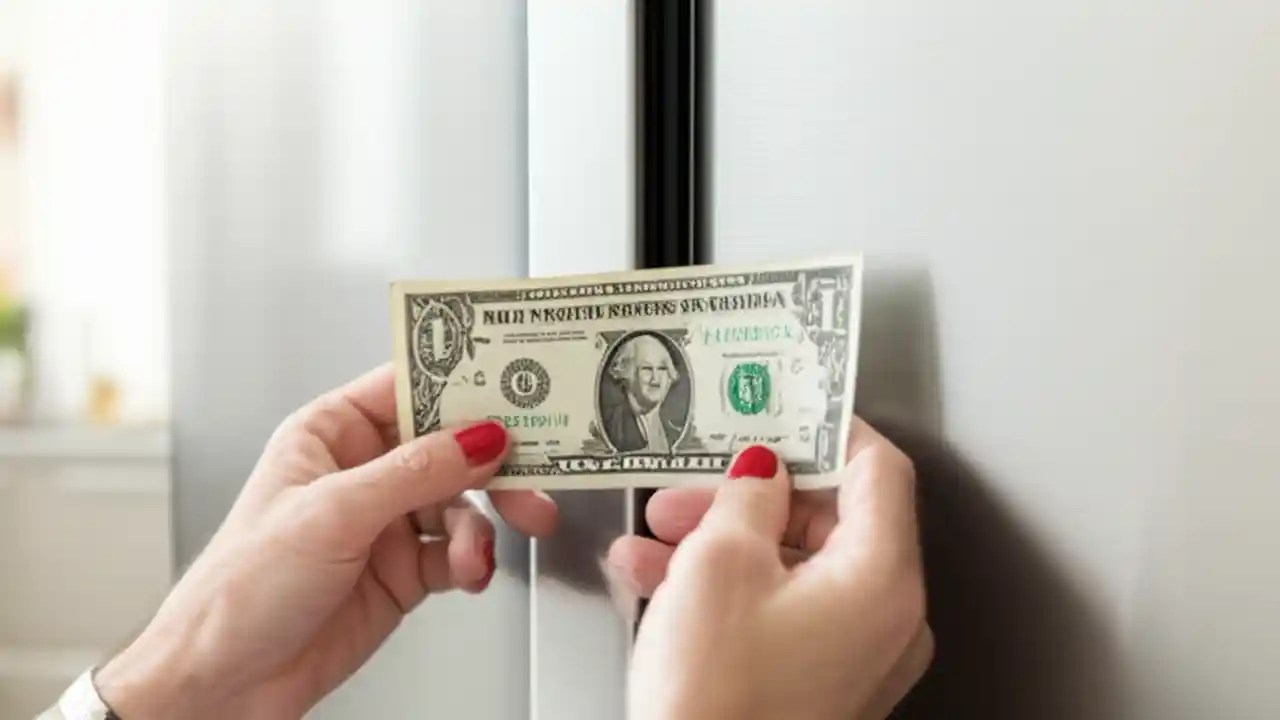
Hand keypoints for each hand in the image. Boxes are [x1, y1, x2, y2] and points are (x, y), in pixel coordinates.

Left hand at [94, 364, 558, 719]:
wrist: (226, 682)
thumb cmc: (239, 588)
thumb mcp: (331, 514)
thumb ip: (416, 471)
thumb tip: (481, 437)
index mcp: (332, 433)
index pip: (410, 385)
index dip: (464, 380)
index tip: (516, 378)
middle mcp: (364, 471)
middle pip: (451, 444)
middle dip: (494, 462)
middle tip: (533, 473)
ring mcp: (387, 521)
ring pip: (463, 501)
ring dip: (482, 525)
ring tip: (479, 552)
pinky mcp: (405, 569)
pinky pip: (460, 550)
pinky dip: (474, 560)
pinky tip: (469, 572)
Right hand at [609, 419, 932, 719]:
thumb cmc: (718, 701)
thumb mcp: (719, 565)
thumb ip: (747, 496)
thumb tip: (761, 469)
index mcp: (883, 579)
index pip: (878, 470)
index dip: (828, 430)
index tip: (787, 407)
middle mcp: (886, 619)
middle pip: (831, 519)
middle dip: (751, 496)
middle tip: (692, 484)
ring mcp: (857, 657)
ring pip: (796, 568)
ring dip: (726, 543)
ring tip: (656, 539)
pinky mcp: (822, 684)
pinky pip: (784, 612)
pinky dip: (733, 589)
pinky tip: (665, 582)